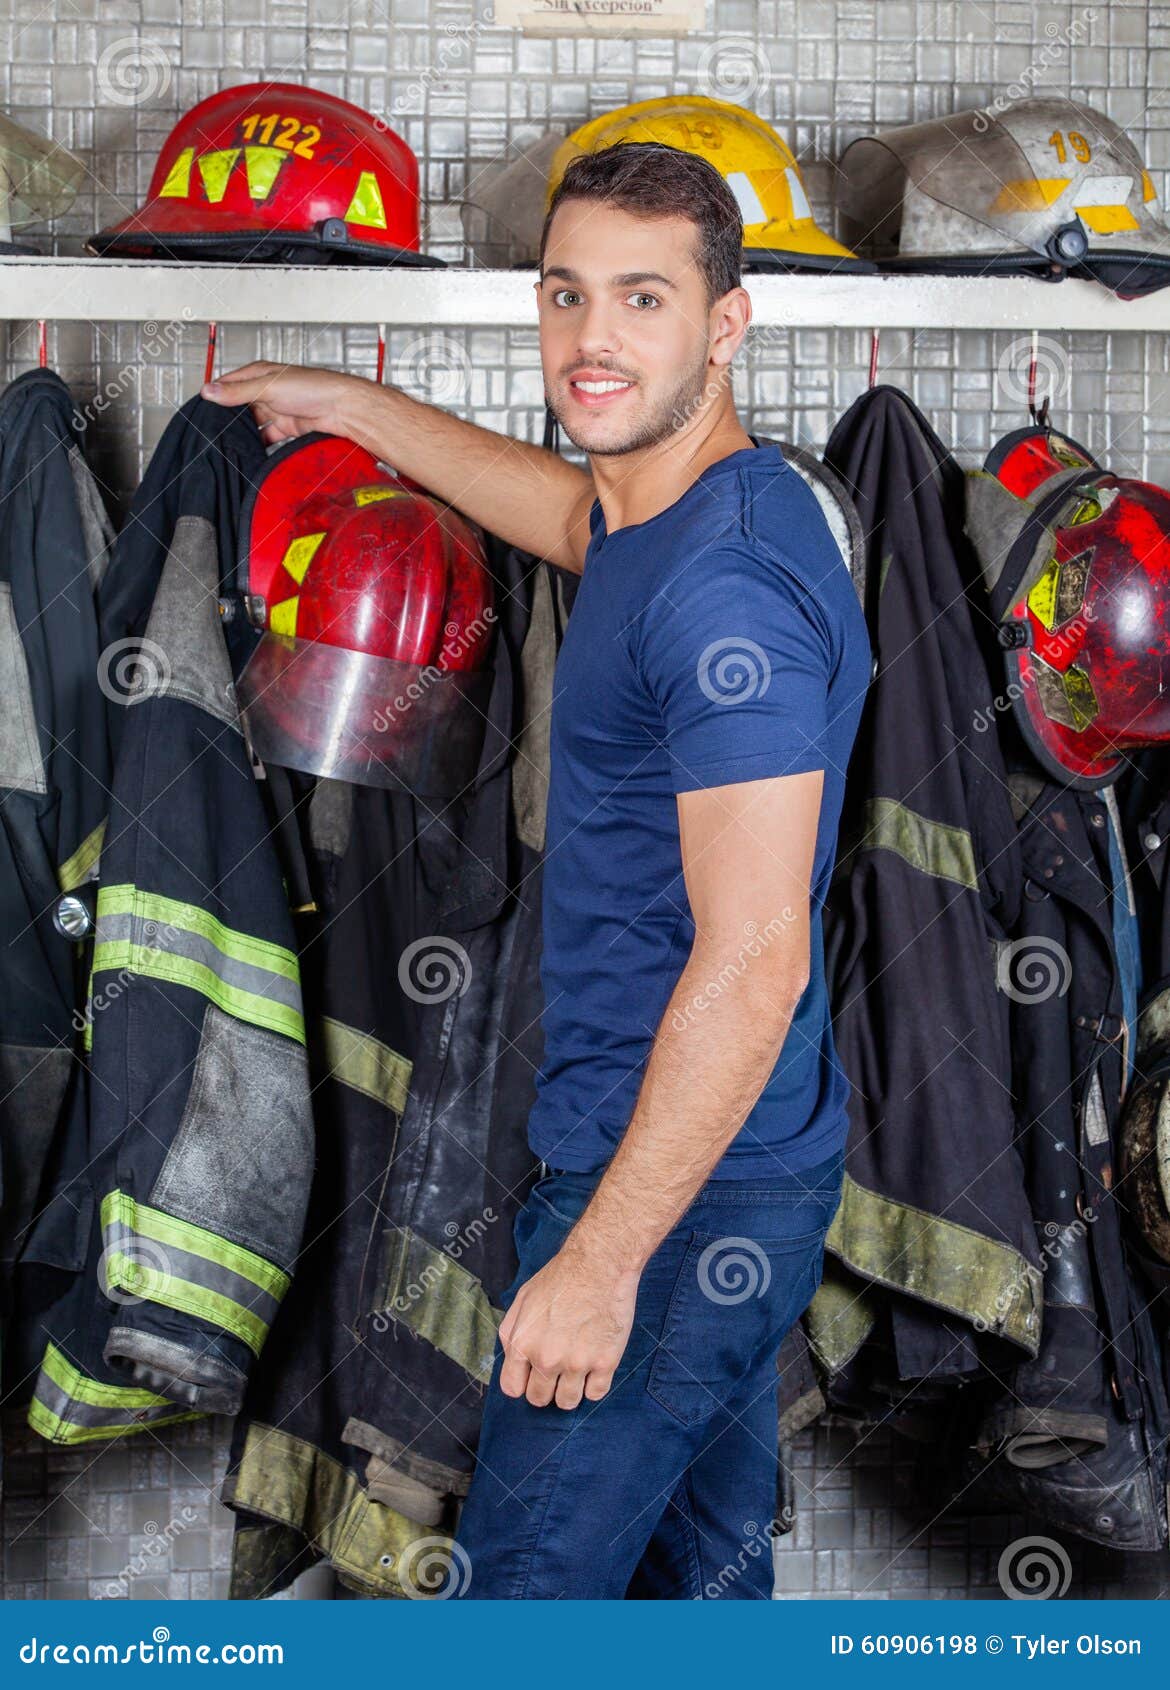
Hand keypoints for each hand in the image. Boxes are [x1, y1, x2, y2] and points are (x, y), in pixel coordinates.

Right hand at [201, 360, 369, 446]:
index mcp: (260, 374)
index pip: (229, 383)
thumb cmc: (312, 387)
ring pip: (253, 424)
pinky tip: (250, 451)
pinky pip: (267, 438)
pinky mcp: (287, 428)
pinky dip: (259, 445)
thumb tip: (208, 391)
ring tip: (228, 444)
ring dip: (244, 433)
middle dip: (228, 418)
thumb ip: (238, 392)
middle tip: (212, 431)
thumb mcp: (268, 387)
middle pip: (239, 406)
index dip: (215, 395)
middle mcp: (267, 390)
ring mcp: (277, 410)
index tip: (200, 409)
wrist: (342, 409)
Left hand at [498, 1241, 638, 1409]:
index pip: (513, 1389)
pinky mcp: (606, 1362)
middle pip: (539, 1399)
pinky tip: (594, 1366)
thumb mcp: (522, 1299)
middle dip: (545, 1388)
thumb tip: (512, 1361)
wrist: (599, 1264)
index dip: (522, 1382)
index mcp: (523, 1343)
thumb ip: (512, 1333)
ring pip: (567, 1402)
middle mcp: (547, 1358)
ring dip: (569, 1390)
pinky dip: (594, 1385)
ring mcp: (578, 1363)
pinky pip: (595, 1394)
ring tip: (575, 1370)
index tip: (532, 1375)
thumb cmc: (560, 1278)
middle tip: (556, 1369)